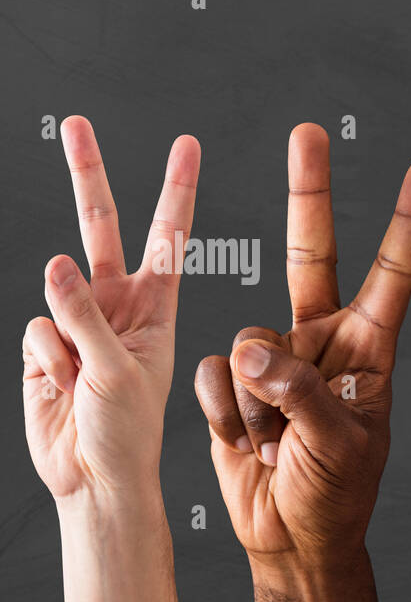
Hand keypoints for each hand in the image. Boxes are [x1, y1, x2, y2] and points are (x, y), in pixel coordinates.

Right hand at [23, 116, 199, 498]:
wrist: (94, 476)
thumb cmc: (128, 432)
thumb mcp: (119, 371)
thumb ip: (85, 316)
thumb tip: (55, 261)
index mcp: (156, 309)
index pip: (168, 238)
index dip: (175, 191)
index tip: (186, 146)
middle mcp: (118, 306)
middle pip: (100, 229)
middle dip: (88, 177)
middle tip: (78, 124)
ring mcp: (77, 323)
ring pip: (54, 291)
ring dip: (62, 339)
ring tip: (81, 380)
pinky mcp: (43, 345)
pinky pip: (33, 330)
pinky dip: (43, 361)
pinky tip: (59, 387)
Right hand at [194, 123, 410, 565]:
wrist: (295, 540)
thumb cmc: (338, 496)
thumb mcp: (338, 446)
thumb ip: (299, 392)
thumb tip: (251, 346)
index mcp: (370, 351)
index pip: (393, 276)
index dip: (408, 224)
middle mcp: (323, 342)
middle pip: (312, 256)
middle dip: (310, 194)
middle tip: (309, 131)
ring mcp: (276, 360)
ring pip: (246, 340)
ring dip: (257, 401)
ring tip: (280, 444)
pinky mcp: (231, 383)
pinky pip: (212, 374)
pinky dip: (225, 415)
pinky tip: (250, 446)